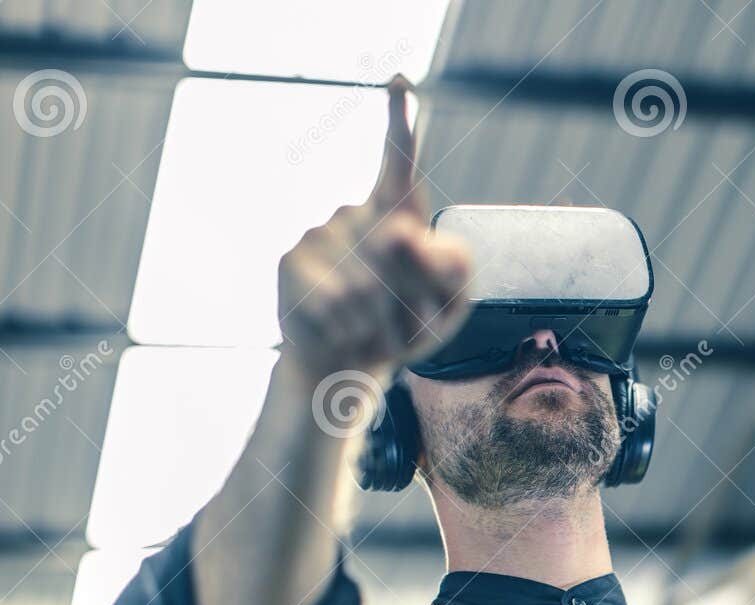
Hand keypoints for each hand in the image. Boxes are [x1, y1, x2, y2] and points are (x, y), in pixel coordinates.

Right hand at [276, 76, 472, 394]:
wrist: (347, 362)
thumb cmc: (407, 326)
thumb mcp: (451, 304)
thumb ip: (452, 269)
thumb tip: (405, 231)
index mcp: (398, 214)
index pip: (401, 162)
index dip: (400, 121)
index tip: (400, 81)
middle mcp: (356, 212)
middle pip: (402, 247)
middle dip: (416, 296)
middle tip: (408, 321)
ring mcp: (321, 233)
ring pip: (369, 285)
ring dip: (382, 321)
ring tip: (371, 328)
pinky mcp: (293, 260)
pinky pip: (337, 304)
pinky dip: (351, 331)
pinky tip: (344, 331)